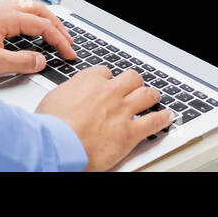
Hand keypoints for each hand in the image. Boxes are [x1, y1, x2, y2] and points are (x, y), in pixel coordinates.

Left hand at [0, 1, 75, 79]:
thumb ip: (21, 61)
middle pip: (39, 11)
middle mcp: (1, 10)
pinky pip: (17, 12)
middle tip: (68, 41)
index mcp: (7, 18)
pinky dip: (31, 19)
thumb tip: (40, 60)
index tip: (69, 53)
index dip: (60, 40)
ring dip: (44, 20)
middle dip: (57, 26)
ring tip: (54, 33)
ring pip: (28, 9)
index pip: (43, 26)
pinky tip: (28, 29)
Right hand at [35, 66, 174, 170]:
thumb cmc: (50, 125)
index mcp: (89, 80)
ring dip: (151, 96)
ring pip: (146, 95)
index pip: (106, 71)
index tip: (109, 85)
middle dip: (134, 82)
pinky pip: (154, 121)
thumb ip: (68, 93)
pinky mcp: (130, 132)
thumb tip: (67, 97)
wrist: (57, 145)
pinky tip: (167, 117)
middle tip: (135, 87)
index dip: (108, 79)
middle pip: (131, 78)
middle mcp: (109, 91)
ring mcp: (122, 110)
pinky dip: (163, 118)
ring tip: (154, 97)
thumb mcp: (53, 98)